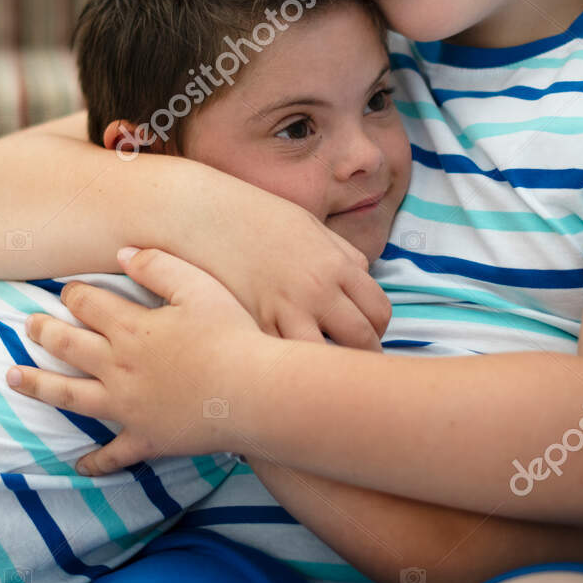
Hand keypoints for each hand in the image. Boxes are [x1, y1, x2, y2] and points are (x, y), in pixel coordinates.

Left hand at [6, 247, 269, 473]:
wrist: (253, 393)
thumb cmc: (232, 335)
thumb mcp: (198, 286)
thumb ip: (158, 266)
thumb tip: (121, 254)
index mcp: (130, 327)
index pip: (86, 304)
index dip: (73, 294)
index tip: (69, 291)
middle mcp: (118, 367)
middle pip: (67, 345)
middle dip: (43, 332)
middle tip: (28, 325)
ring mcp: (128, 406)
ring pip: (70, 396)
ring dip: (38, 386)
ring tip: (11, 378)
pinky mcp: (146, 438)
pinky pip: (114, 454)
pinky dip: (96, 462)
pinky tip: (79, 466)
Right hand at [180, 193, 390, 349]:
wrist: (203, 214)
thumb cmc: (255, 216)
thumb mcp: (309, 224)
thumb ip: (341, 253)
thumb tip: (362, 277)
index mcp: (336, 264)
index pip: (378, 310)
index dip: (378, 328)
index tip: (369, 335)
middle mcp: (317, 290)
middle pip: (362, 338)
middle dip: (364, 353)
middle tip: (354, 359)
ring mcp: (285, 311)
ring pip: (325, 357)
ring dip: (327, 365)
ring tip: (322, 368)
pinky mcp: (255, 324)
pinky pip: (282, 356)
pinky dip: (288, 362)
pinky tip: (284, 360)